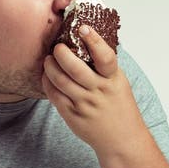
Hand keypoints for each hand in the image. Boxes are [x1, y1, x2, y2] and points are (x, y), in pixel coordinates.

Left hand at [41, 24, 147, 157]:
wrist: (121, 139)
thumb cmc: (118, 107)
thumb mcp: (118, 83)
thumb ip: (104, 67)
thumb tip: (86, 41)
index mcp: (112, 80)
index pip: (105, 57)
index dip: (94, 41)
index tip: (83, 28)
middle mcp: (98, 91)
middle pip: (75, 69)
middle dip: (62, 54)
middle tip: (57, 47)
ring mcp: (84, 104)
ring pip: (61, 81)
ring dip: (50, 67)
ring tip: (48, 60)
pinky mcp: (72, 115)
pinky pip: (55, 96)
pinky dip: (48, 83)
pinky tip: (47, 76)